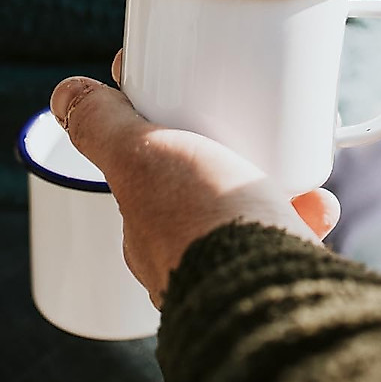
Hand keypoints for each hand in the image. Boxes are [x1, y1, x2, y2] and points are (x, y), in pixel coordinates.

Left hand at [50, 53, 339, 307]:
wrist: (272, 295)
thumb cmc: (200, 222)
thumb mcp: (140, 155)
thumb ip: (102, 125)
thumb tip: (64, 94)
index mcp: (144, 230)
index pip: (144, 166)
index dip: (159, 122)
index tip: (182, 86)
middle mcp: (184, 257)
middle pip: (199, 183)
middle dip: (221, 146)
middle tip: (240, 112)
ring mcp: (230, 268)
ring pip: (247, 208)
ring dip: (267, 174)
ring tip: (284, 148)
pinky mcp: (279, 276)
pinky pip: (291, 233)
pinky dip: (304, 209)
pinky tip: (316, 196)